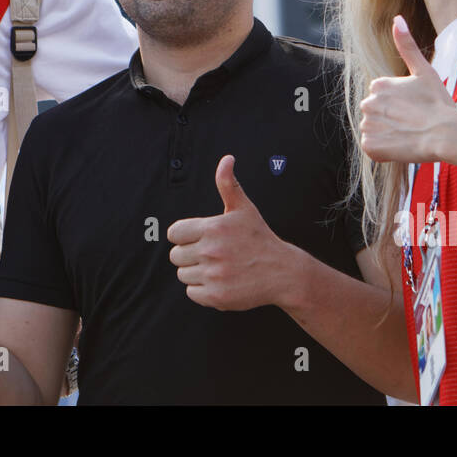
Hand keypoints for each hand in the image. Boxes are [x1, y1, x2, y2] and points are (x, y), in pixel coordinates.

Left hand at [166, 155, 294, 311]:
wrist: (282, 272)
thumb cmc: (259, 238)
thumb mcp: (244, 209)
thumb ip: (228, 184)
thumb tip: (226, 159)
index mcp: (213, 228)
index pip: (174, 233)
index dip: (184, 236)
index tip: (199, 238)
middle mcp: (210, 251)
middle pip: (175, 256)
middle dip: (189, 254)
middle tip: (211, 254)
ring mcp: (213, 275)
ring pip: (183, 274)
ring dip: (196, 272)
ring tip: (217, 267)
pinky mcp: (216, 296)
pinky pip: (191, 292)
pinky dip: (202, 290)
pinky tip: (219, 281)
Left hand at [359, 14, 456, 163]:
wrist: (446, 133)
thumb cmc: (438, 103)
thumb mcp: (424, 70)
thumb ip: (407, 45)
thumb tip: (397, 18)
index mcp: (378, 85)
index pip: (383, 98)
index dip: (400, 106)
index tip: (415, 109)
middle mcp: (367, 103)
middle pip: (377, 114)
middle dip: (391, 119)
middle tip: (413, 123)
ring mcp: (368, 125)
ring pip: (374, 131)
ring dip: (388, 135)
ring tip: (409, 134)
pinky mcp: (370, 146)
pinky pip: (373, 148)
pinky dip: (385, 150)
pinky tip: (401, 146)